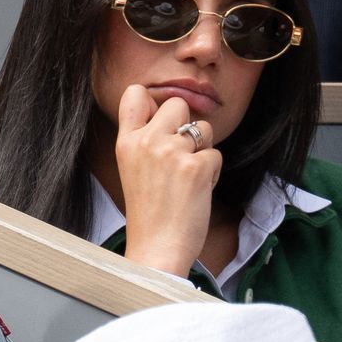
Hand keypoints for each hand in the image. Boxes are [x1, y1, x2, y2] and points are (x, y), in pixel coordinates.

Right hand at [115, 85, 220, 276]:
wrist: (158, 248)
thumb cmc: (149, 212)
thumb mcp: (133, 168)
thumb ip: (145, 139)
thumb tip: (165, 109)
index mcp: (126, 142)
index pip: (135, 93)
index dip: (153, 101)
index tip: (158, 122)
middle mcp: (147, 141)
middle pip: (178, 103)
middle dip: (186, 126)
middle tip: (179, 157)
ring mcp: (172, 152)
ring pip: (203, 128)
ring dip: (202, 150)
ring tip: (187, 178)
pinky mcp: (196, 166)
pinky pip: (216, 154)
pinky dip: (212, 173)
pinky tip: (197, 191)